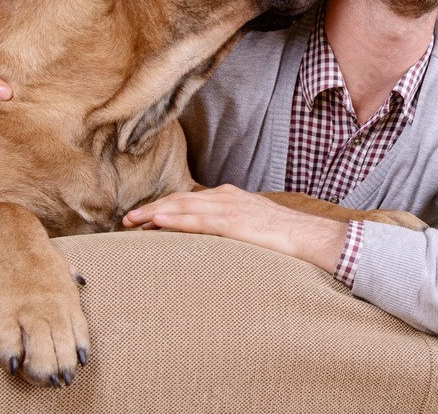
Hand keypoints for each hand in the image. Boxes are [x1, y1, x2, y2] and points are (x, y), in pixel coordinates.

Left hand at [122, 185, 348, 272]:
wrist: (311, 236)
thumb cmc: (285, 237)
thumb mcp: (252, 227)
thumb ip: (232, 228)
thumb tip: (214, 240)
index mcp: (230, 197)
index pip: (189, 199)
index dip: (163, 207)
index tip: (143, 218)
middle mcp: (226, 197)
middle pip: (180, 199)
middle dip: (151, 208)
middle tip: (126, 220)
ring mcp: (230, 208)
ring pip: (183, 206)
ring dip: (154, 213)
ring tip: (132, 222)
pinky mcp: (235, 222)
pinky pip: (198, 220)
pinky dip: (175, 219)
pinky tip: (157, 222)